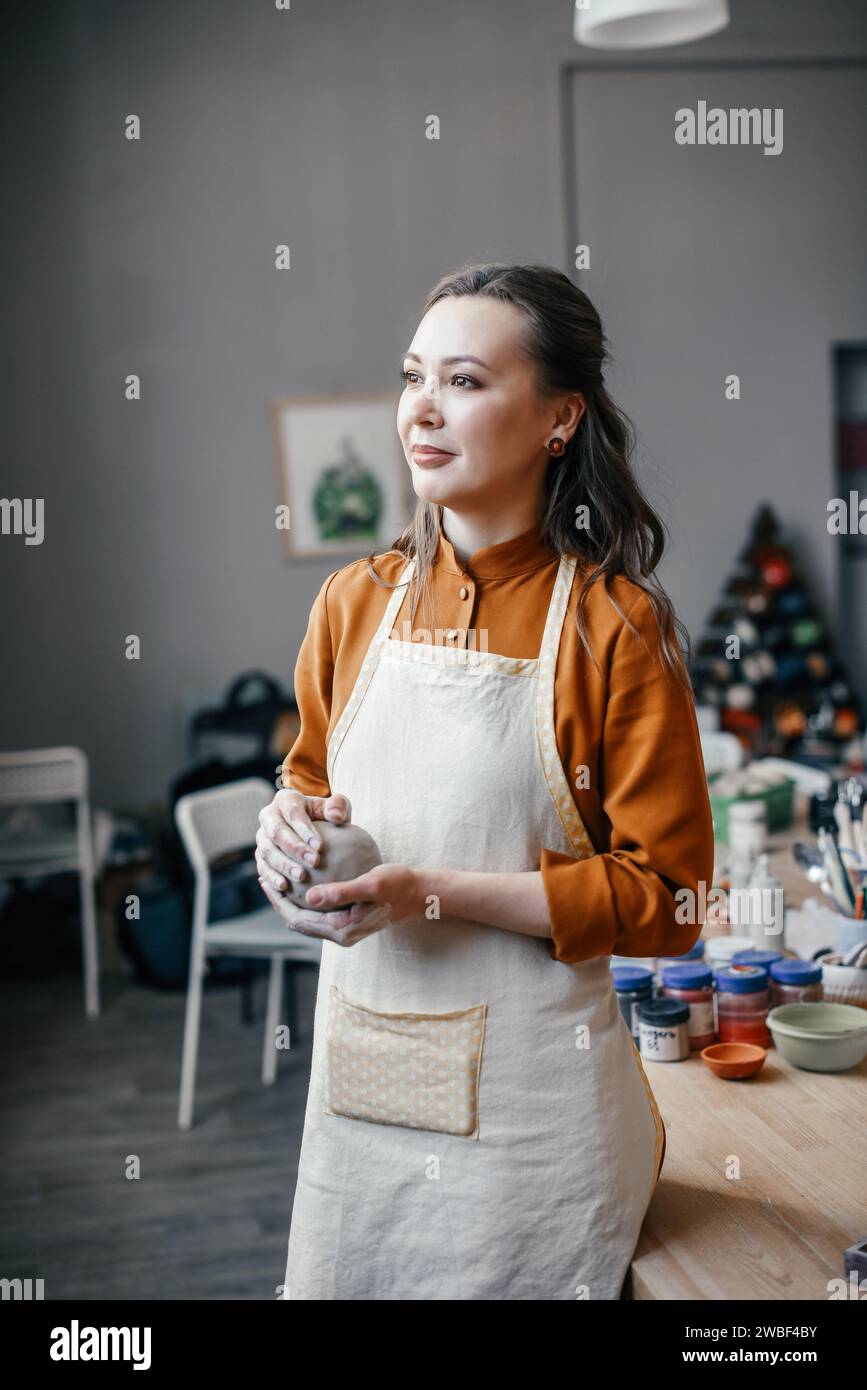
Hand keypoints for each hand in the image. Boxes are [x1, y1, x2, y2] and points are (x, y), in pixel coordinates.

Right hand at [255, 787, 349, 893]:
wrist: (315, 831)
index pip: (292, 812)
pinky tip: (285, 887)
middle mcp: (268, 817)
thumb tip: (336, 816)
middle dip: (294, 848)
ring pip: (266, 851)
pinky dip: (272, 877)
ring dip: (283, 865)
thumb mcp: (337, 807)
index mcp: (285, 800)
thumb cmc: (328, 817)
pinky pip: (262, 867)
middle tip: (314, 861)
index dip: (304, 829)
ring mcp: (262, 837)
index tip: (320, 846)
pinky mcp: (260, 856)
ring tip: (302, 876)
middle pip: (276, 832)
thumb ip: (338, 806)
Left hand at [259, 862, 421, 946]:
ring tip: (276, 878)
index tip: (265, 880)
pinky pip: (318, 914)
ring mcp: (344, 931)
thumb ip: (340, 892)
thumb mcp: (370, 884)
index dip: (278, 901)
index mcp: (342, 930)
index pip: (298, 919)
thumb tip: (308, 897)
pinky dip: (305, 901)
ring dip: (290, 902)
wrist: (419, 895)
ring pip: (306, 919)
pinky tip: (301, 880)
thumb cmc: (398, 885)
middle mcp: (340, 935)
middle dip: (279, 902)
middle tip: (264, 877)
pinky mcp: (348, 923)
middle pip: (297, 921)